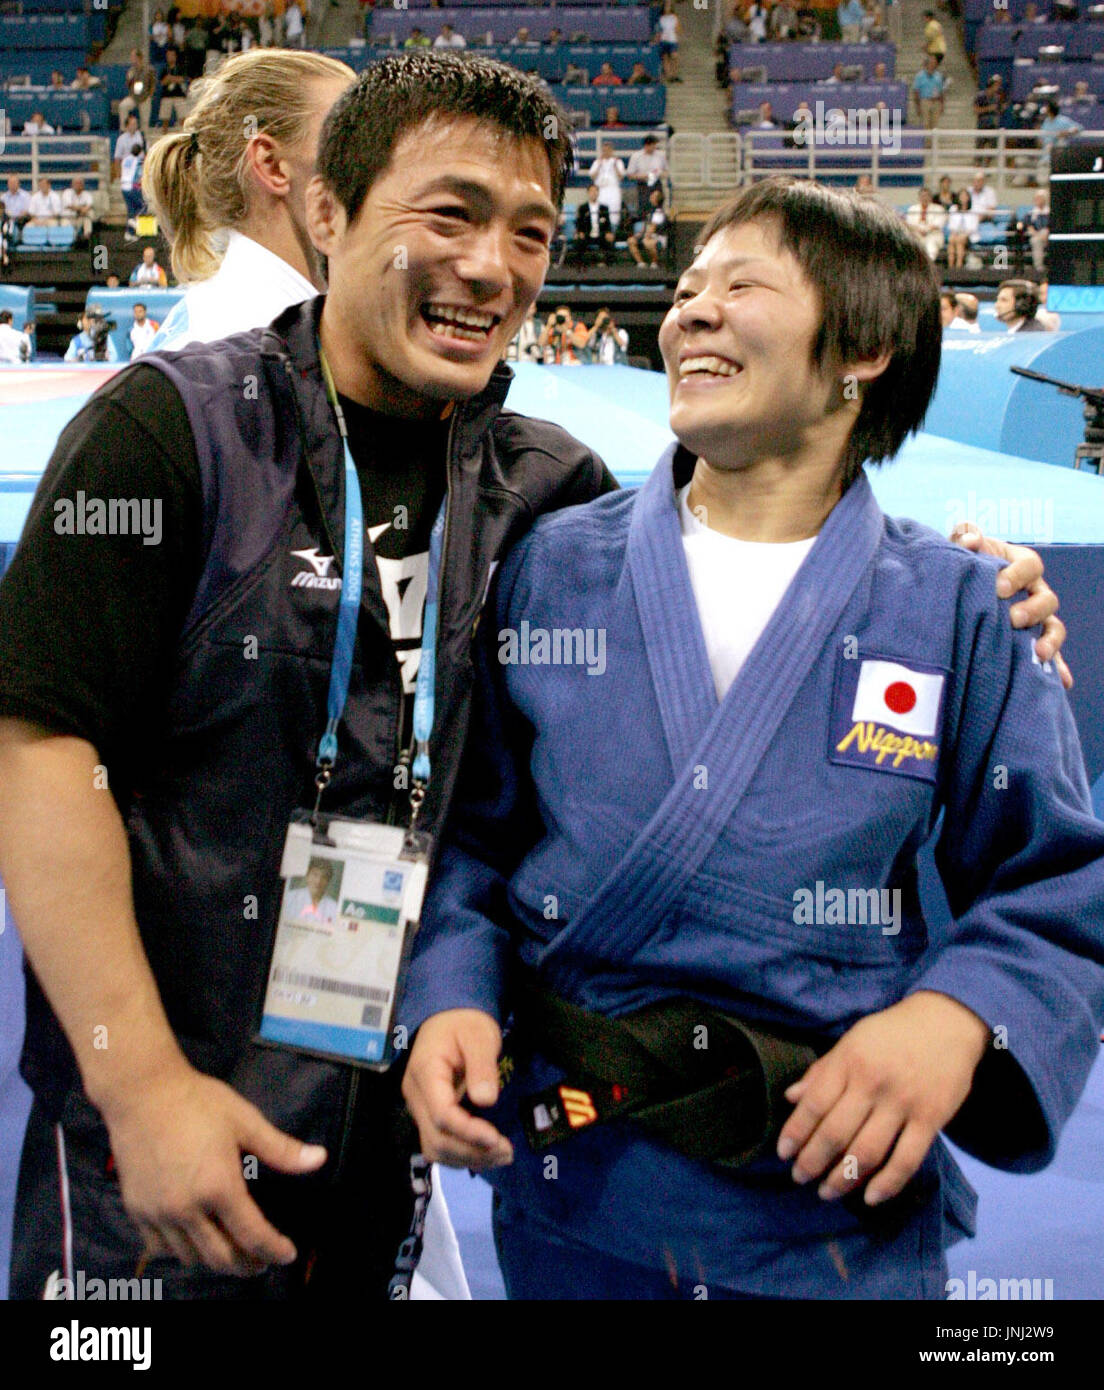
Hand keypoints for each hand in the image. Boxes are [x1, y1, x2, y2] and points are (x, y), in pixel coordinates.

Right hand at [100, 1060, 326, 1275]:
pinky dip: (181, 1250)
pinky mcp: (137, 1209)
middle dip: (246, 1265)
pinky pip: (160, 1247)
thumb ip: (281, 1149)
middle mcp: (186, 1207)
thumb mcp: (245, 1121)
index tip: (287, 1255)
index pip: (253, 1235)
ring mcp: (158, 1212)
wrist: (141, 1092)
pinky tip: (193, 1238)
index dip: (274, 1250)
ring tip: (231, 1250)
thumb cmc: (196, 1102)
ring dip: (214, 1259)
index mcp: (218, 1186)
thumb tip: (320, 1159)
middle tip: (261, 1262)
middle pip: (221, 1257)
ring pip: (190, 1257)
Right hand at [402, 1009, 512, 1170]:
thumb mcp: (479, 1036)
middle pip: (436, 1139)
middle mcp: (416, 1096)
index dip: (468, 1132)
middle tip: (507, 1152)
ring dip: (467, 1159)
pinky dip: (461, 1155)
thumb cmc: (465, 1023)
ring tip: (501, 1156)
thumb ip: (482, 1065)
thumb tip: (486, 1100)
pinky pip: (439, 1143)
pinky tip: (486, 1153)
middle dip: (472, 1151)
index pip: (441, 1114)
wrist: (449, 1018)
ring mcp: (420, 1108)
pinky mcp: (428, 1115)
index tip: (496, 1139)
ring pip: (435, 1148)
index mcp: (425, 1073)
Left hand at [776, 991, 989, 1204]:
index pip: (814, 1104)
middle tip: (800, 1178)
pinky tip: (870, 1197)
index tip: (783, 1153)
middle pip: (836, 1133)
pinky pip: (907, 1160)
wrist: (946, 1021)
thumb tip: (790, 1097)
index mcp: (849, 1061)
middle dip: (812, 1162)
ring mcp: (903, 1103)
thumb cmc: (891, 1033)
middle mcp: (873, 1083)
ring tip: (827, 1192)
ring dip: (843, 1178)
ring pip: (868, 1152)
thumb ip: (822, 1071)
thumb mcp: (851, 1041)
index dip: (795, 1132)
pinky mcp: (932, 1119)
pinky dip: (887, 1184)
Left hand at [950, 524, 1071, 687]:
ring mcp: (1035, 619)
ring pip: (1053, 628)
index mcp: (1019, 564)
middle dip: (1033, 610)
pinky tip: (1060, 683)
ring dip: (1050, 641)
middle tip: (1014, 619)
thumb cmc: (963, 563)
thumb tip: (971, 541)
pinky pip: (1050, 657)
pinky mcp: (1030, 642)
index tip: (999, 587)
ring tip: (1039, 653)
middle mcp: (1033, 592)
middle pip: (1047, 599)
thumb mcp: (961, 546)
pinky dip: (1057, 669)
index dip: (1017, 575)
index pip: (1029, 565)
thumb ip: (964, 536)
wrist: (955, 587)